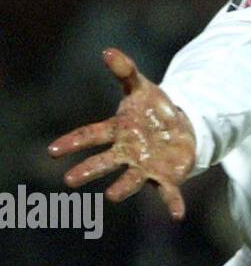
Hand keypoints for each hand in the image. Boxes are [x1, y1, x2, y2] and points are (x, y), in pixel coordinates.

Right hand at [48, 48, 196, 220]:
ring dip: (122, 187)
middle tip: (70, 180)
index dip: (74, 142)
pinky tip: (176, 215)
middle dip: (89, 169)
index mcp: (118, 131)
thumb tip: (107, 50)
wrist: (181, 128)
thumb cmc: (155, 110)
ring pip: (131, 179)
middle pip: (106, 161)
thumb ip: (125, 71)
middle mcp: (127, 152)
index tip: (54, 150)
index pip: (92, 135)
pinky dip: (172, 203)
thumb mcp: (142, 87)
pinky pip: (168, 192)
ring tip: (110, 195)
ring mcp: (146, 166)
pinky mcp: (167, 176)